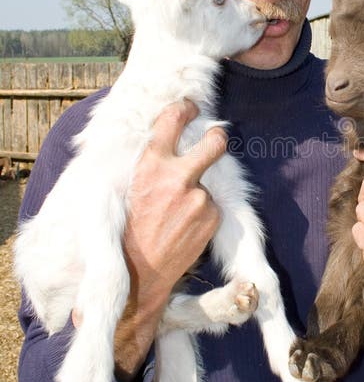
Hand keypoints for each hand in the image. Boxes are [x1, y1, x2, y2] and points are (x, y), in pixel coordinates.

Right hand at [113, 99, 226, 381]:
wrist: (139, 274)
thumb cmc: (127, 229)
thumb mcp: (128, 188)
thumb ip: (150, 164)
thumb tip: (166, 143)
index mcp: (150, 164)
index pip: (173, 120)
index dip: (185, 109)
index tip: (189, 108)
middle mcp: (178, 176)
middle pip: (215, 142)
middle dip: (217, 138)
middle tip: (215, 140)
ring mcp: (199, 197)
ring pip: (207, 183)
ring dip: (198, 193)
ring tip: (176, 216)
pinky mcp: (212, 216)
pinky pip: (212, 206)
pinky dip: (202, 214)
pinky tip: (183, 229)